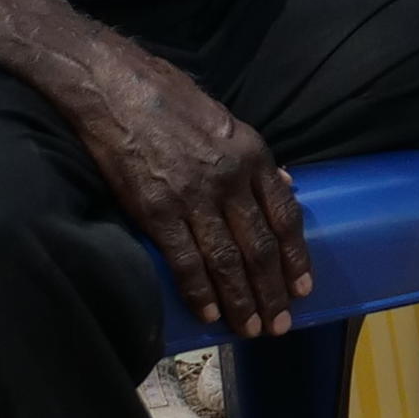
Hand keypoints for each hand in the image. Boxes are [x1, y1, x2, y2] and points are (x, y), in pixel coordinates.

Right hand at [66, 47, 314, 337]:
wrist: (114, 87)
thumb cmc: (169, 98)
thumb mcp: (227, 120)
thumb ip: (256, 159)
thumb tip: (287, 185)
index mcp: (252, 154)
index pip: (285, 216)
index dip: (296, 257)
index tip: (303, 287)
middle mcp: (229, 179)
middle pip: (259, 248)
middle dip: (272, 292)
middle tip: (281, 324)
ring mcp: (193, 196)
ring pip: (226, 261)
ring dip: (241, 302)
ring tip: (252, 330)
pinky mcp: (157, 210)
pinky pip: (185, 261)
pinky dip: (200, 293)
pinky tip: (211, 315)